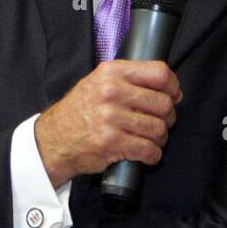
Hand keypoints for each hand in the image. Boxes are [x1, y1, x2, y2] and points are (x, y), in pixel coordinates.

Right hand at [34, 60, 181, 187]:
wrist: (53, 139)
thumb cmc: (79, 111)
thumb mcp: (97, 82)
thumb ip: (129, 80)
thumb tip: (170, 90)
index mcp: (111, 73)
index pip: (160, 73)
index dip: (173, 87)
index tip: (173, 96)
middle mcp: (111, 92)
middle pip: (163, 103)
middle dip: (167, 117)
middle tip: (158, 122)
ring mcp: (111, 117)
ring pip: (158, 128)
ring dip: (160, 138)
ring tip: (150, 139)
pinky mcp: (111, 142)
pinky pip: (148, 150)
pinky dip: (152, 155)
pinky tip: (145, 153)